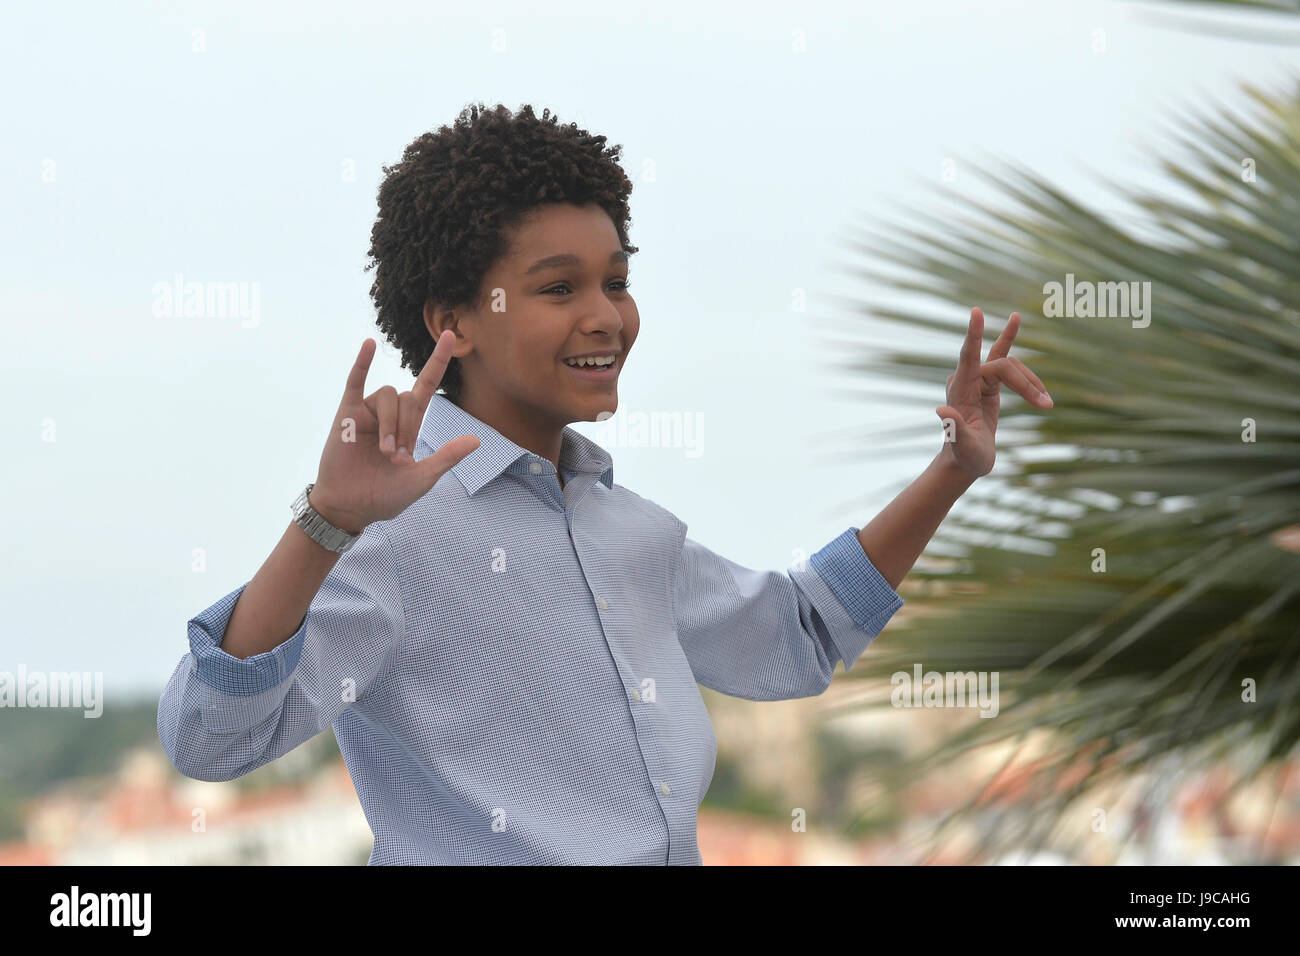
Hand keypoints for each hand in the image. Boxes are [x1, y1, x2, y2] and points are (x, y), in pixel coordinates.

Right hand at [307, 331, 479, 532]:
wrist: (351, 508)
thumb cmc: (386, 496)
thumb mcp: (422, 478)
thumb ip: (446, 457)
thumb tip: (476, 440)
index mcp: (410, 426)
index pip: (427, 385)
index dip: (439, 361)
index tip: (451, 335)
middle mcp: (391, 414)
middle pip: (408, 398)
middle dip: (407, 428)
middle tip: (398, 459)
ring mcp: (368, 413)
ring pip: (387, 395)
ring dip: (391, 423)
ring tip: (386, 452)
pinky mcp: (347, 415)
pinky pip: (355, 382)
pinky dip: (362, 363)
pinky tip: (369, 344)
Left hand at [936, 307, 1051, 479]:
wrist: (966, 460)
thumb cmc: (965, 456)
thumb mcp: (963, 446)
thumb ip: (955, 429)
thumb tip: (941, 409)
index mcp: (960, 389)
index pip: (967, 356)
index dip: (973, 334)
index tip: (976, 311)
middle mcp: (967, 379)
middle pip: (1003, 366)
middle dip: (1026, 384)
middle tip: (1046, 405)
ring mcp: (978, 378)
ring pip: (1012, 367)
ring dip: (1031, 384)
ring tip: (1047, 404)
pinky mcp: (989, 382)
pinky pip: (1005, 360)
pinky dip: (1013, 345)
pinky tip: (1016, 321)